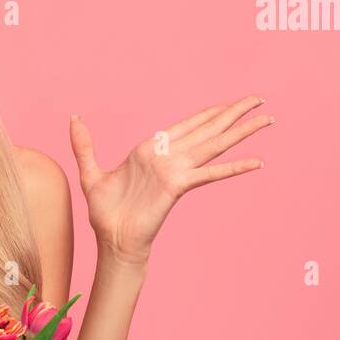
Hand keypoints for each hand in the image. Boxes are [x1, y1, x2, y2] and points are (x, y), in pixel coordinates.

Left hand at [69, 95, 271, 263]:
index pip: (186, 126)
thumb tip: (73, 119)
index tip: (229, 102)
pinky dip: (233, 167)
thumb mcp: (90, 173)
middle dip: (233, 114)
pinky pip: (210, 173)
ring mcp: (176, 171)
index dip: (209, 113)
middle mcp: (168, 158)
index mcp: (151, 151)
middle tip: (258, 99)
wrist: (111, 240)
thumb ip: (84, 146)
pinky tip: (256, 161)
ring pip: (214, 145)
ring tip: (266, 119)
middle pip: (207, 130)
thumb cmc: (105, 213)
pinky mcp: (178, 186)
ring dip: (240, 131)